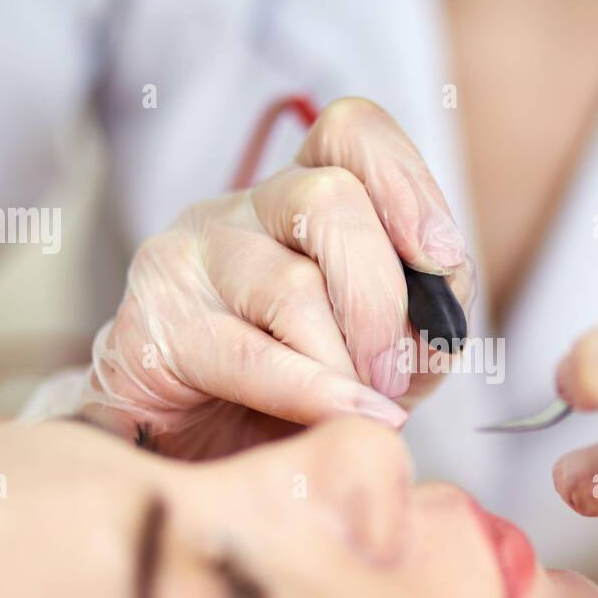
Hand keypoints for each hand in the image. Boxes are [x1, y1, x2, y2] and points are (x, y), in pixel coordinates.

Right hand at [79, 98, 473, 457]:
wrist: (215, 465)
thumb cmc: (307, 399)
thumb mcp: (396, 354)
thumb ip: (430, 311)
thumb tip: (443, 281)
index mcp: (303, 198)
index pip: (350, 132)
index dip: (404, 180)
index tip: (440, 255)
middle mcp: (242, 209)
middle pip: (329, 200)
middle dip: (381, 297)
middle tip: (395, 373)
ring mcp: (190, 257)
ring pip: (293, 286)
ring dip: (348, 362)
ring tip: (366, 407)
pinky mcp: (154, 322)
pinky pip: (250, 354)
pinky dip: (316, 392)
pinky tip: (352, 415)